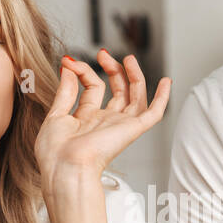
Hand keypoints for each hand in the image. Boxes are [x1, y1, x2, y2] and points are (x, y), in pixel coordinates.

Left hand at [34, 49, 170, 187]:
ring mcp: (119, 126)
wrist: (66, 168)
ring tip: (128, 58)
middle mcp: (105, 122)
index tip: (69, 62)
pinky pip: (154, 114)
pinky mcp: (132, 130)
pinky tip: (166, 81)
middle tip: (102, 54)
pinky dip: (162, 98)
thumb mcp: (56, 114)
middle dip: (112, 69)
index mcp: (86, 120)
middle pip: (117, 90)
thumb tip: (69, 68)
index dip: (83, 71)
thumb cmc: (55, 153)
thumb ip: (65, 91)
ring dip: (134, 76)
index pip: (93, 87)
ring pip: (136, 97)